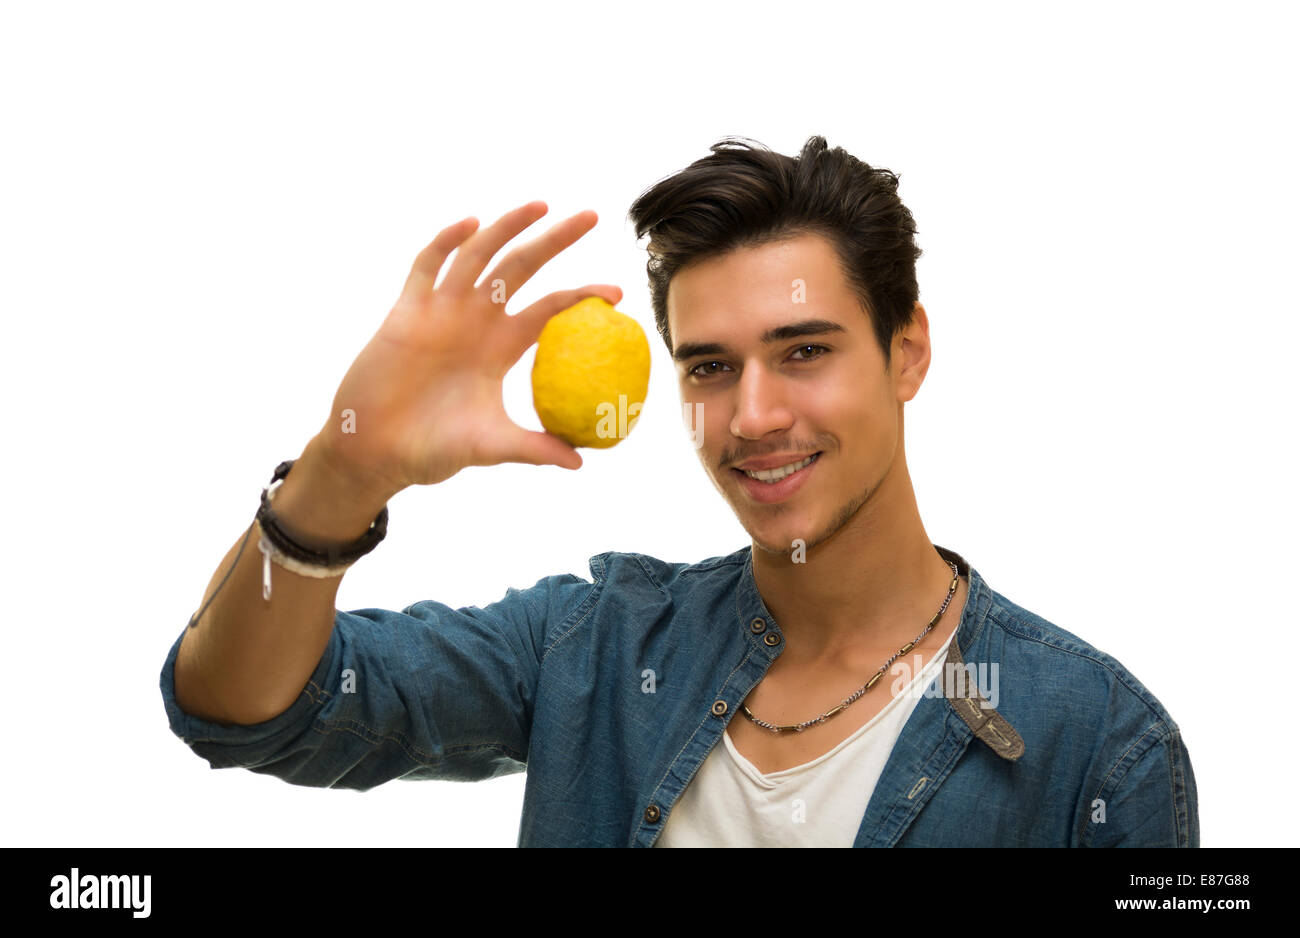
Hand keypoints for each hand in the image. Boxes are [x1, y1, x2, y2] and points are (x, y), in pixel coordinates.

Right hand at [312, 202, 621, 496]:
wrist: (375, 451)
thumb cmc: (432, 450)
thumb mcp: (490, 447)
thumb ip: (533, 448)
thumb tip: (580, 462)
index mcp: (501, 348)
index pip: (548, 310)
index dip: (581, 296)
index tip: (617, 293)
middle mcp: (476, 321)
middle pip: (522, 266)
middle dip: (556, 240)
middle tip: (592, 215)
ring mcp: (441, 311)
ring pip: (478, 255)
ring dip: (507, 227)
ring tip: (541, 205)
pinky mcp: (406, 311)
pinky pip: (426, 267)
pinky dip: (445, 243)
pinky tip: (470, 224)